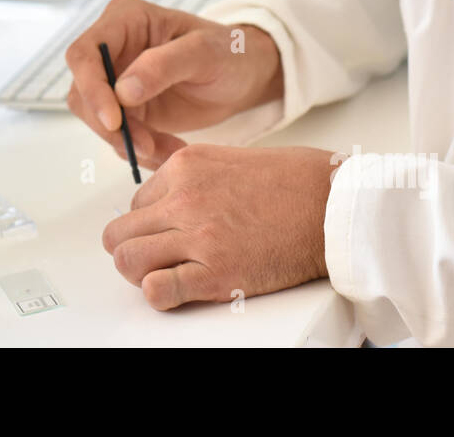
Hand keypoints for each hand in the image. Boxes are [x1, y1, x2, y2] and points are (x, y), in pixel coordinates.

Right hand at [65, 0, 283, 169]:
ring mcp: (117, 81)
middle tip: (147, 147)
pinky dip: (141, 151)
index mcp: (124, 20)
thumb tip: (122, 90)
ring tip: (168, 150)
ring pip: (98, 120)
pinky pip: (119, 137)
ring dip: (128, 143)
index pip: (84, 54)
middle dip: (111, 125)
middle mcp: (113, 49)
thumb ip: (163, 65)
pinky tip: (170, 150)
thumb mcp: (205, 53)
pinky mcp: (128, 110)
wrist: (246, 76)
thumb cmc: (230, 52)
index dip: (91, 88)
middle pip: (83, 93)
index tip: (114, 121)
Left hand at [102, 143, 337, 308]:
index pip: (136, 201)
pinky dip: (159, 295)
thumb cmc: (296, 182)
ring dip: (139, 272)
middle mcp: (184, 197)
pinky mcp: (215, 272)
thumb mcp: (230, 158)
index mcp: (186, 166)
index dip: (149, 222)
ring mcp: (198, 235)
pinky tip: (177, 291)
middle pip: (119, 231)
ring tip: (165, 275)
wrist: (334, 206)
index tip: (167, 232)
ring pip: (126, 259)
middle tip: (157, 257)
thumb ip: (195, 176)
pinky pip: (157, 290)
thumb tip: (170, 197)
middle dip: (133, 247)